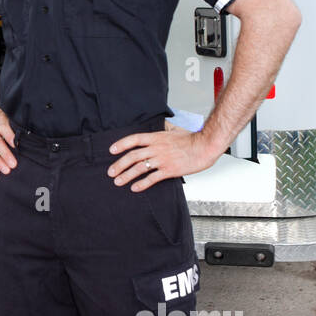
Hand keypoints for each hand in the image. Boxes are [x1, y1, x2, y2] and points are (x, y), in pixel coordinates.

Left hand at [106, 127, 220, 190]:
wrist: (205, 147)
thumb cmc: (192, 140)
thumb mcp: (174, 131)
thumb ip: (164, 131)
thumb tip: (161, 127)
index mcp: (156, 137)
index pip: (134, 139)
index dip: (121, 144)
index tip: (111, 150)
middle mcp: (157, 148)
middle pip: (133, 156)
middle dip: (119, 164)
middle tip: (111, 172)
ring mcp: (162, 160)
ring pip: (139, 168)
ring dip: (126, 175)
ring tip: (118, 181)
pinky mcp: (169, 170)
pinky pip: (152, 178)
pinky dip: (142, 184)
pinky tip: (135, 188)